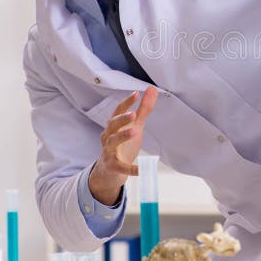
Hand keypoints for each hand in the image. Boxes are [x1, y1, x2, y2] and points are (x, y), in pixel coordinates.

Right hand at [89, 87, 158, 204]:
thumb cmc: (123, 145)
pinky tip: (140, 169)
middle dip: (122, 119)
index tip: (136, 94)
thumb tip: (152, 89)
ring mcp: (108, 151)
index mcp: (114, 126)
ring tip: (135, 131)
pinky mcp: (112, 166)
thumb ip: (144, 109)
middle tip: (133, 114)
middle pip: (112, 125)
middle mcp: (108, 136)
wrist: (109, 171)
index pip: (118, 111)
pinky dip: (130, 168)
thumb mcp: (135, 126)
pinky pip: (121, 167)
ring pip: (112, 142)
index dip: (126, 103)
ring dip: (122, 136)